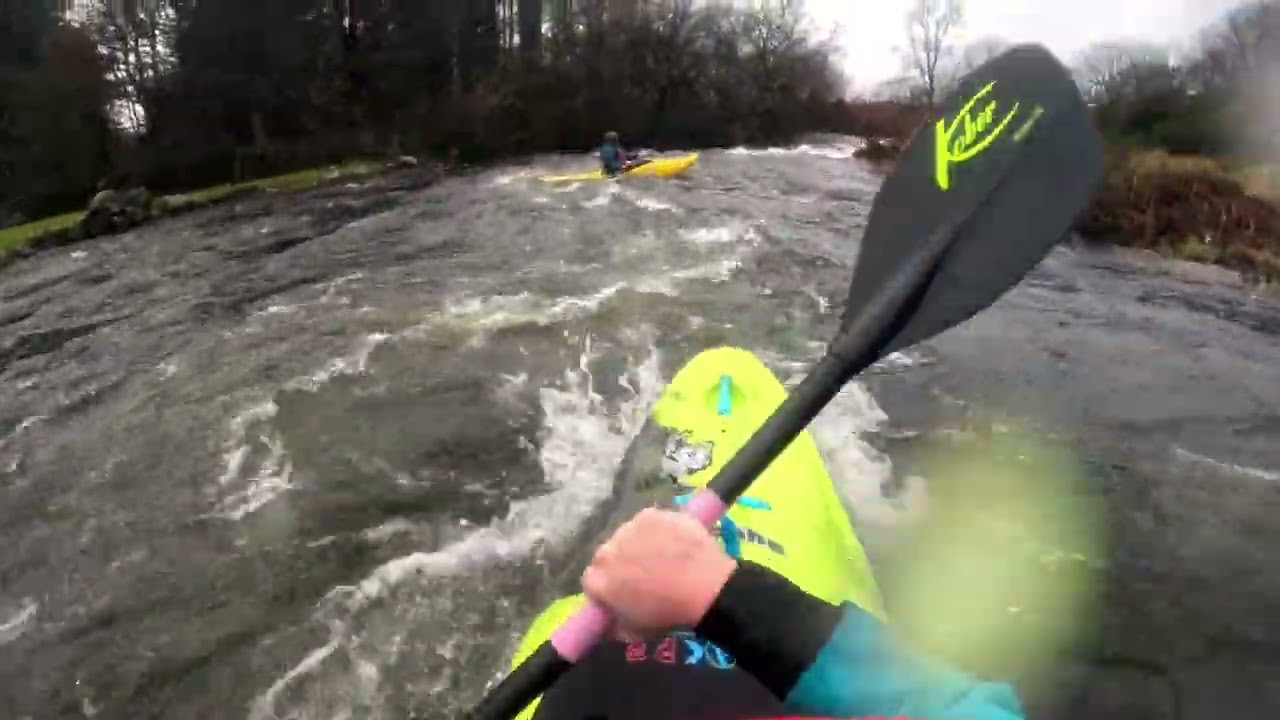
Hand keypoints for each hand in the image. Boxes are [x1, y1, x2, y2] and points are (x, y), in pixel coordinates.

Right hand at [581, 508, 736, 638]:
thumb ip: (615, 625)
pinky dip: (657, 530)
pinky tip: (673, 540)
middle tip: (644, 573)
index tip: (623, 590)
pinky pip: (647, 522)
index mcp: (598, 582)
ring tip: (662, 555)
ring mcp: (626, 530)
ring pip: (626, 536)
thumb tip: (609, 620)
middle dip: (620, 563)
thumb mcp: (635, 631)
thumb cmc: (668, 613)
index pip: (591, 580)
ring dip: (637, 544)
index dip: (607, 585)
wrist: (703, 587)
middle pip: (606, 555)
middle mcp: (605, 552)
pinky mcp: (648, 515)